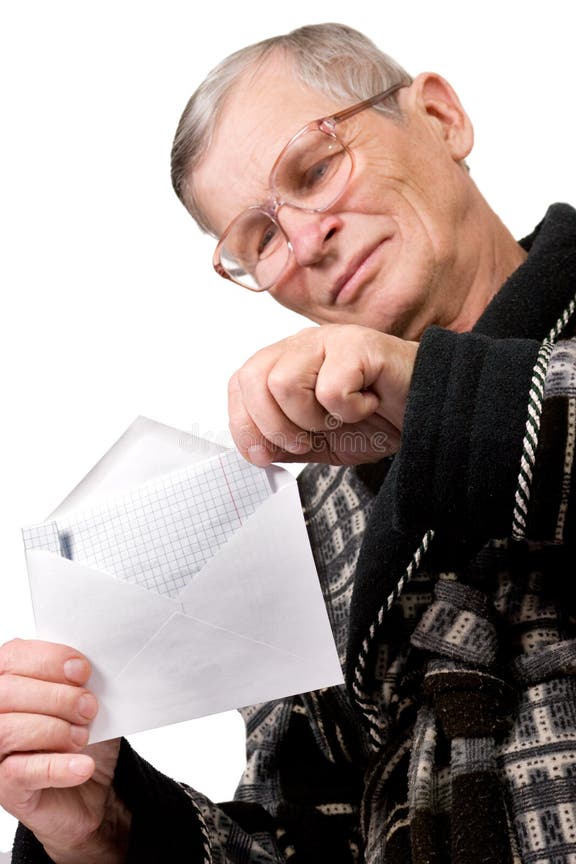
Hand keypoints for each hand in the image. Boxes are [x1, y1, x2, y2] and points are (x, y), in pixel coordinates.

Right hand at [0, 639, 129, 863]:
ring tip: (83, 736)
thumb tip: (82, 669)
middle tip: (88, 708)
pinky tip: (82, 765)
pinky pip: (20, 772)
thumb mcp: (83, 698)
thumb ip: (76, 679)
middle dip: (56, 697)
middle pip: (6, 693)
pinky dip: (58, 766)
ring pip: (7, 730)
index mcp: (8, 680)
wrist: (92, 787)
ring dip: (55, 730)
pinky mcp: (5, 788)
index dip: (48, 660)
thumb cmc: (80, 733)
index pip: (12, 656)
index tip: (82, 671)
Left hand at [229, 324, 417, 465]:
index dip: (244, 424)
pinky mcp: (359, 344)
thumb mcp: (319, 442)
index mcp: (287, 363)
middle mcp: (303, 346)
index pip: (239, 383)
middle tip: (307, 438)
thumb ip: (283, 443)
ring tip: (340, 417)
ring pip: (284, 383)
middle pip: (252, 378)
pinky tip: (367, 404)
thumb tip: (255, 450)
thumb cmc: (378, 420)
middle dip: (273, 424)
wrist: (430, 413)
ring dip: (311, 417)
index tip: (263, 453)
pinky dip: (349, 410)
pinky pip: (330, 388)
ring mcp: (329, 340)